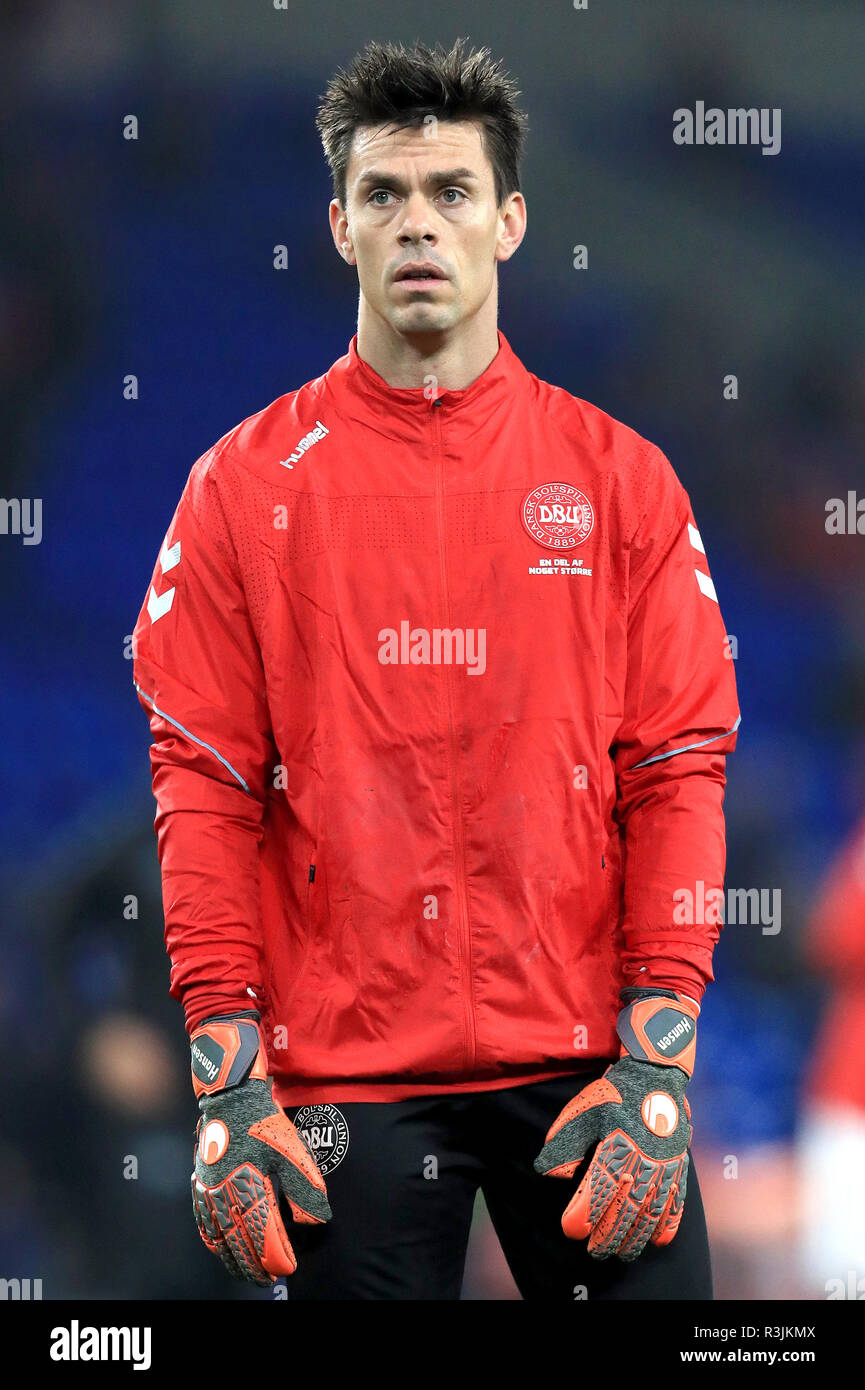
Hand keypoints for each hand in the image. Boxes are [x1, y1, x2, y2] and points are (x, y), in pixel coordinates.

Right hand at [189, 1013, 331, 1284]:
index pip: (263, 1235)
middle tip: (270, 1280)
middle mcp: (225, 1193)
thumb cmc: (264, 1122)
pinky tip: (222, 1250)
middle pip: (239, 1243)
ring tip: (248, 1273)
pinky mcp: (200, 1185)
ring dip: (234, 1260)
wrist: (231, 1098)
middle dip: (255, 1266)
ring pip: (219, 1238)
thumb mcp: (293, 1152)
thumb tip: (317, 1220)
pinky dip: (214, 1243)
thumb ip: (305, 1189)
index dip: (276, 1256)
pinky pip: (204, 1224)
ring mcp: (208, 1191)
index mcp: (249, 1186)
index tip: (289, 1267)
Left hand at [533, 989, 697, 1261]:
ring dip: (635, 1237)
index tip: (570, 1229)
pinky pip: (676, 1201)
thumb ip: (564, 1144)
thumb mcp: (582, 1111)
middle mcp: (642, 1160)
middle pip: (624, 1209)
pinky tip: (657, 1240)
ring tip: (620, 1253)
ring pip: (649, 1211)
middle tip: (593, 1252)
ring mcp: (664, 1166)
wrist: (655, 1074)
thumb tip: (548, 1174)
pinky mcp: (679, 1166)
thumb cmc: (614, 1094)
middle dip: (607, 1235)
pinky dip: (667, 1224)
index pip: (597, 1190)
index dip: (583, 1215)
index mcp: (615, 1146)